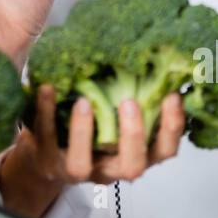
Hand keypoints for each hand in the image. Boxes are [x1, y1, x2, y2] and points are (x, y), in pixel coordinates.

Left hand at [0, 85, 184, 217]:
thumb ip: (130, 89)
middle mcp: (110, 167)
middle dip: (133, 135)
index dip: (172, 127)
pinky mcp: (48, 163)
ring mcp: (78, 170)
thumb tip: (147, 47)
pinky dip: (46, 113)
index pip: (164, 150)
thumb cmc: (91, 120)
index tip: (172, 96)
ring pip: (82, 165)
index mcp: (134, 152)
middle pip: (132, 167)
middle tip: (129, 102)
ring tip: (84, 101)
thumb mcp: (114, 107)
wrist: (46, 149)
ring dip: (83, 132)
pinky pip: (46, 141)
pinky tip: (47, 88)